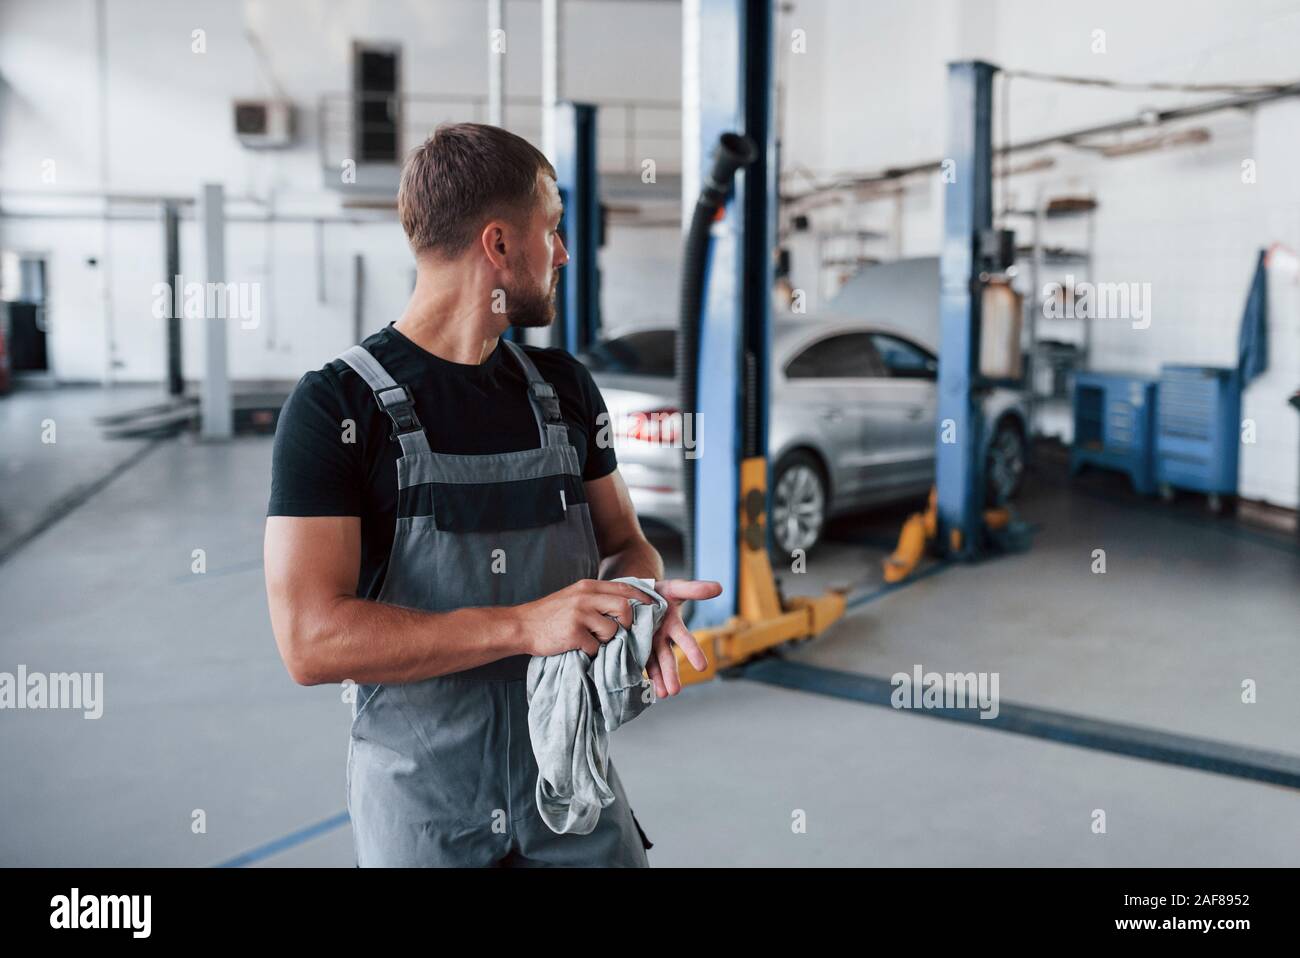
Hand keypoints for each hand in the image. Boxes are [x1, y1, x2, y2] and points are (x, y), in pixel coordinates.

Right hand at [514, 579, 659, 657]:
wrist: (521, 625)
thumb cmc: (549, 614)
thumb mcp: (573, 597)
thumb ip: (596, 598)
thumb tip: (625, 605)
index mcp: (587, 586)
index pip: (624, 587)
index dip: (643, 599)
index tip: (653, 608)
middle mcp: (585, 597)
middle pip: (624, 606)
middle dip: (627, 622)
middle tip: (619, 631)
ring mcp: (579, 615)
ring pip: (612, 629)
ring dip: (606, 640)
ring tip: (591, 639)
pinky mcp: (573, 634)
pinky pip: (595, 647)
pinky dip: (590, 651)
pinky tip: (578, 647)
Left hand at [644, 579, 722, 697]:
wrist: (636, 592)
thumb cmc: (659, 591)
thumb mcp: (675, 588)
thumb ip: (694, 589)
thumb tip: (720, 588)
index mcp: (673, 626)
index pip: (685, 640)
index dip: (693, 652)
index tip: (702, 667)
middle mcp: (661, 638)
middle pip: (667, 658)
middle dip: (671, 674)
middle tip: (674, 691)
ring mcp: (647, 643)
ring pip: (653, 664)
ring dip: (657, 679)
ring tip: (662, 695)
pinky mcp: (632, 645)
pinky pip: (634, 659)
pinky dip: (635, 671)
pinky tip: (636, 686)